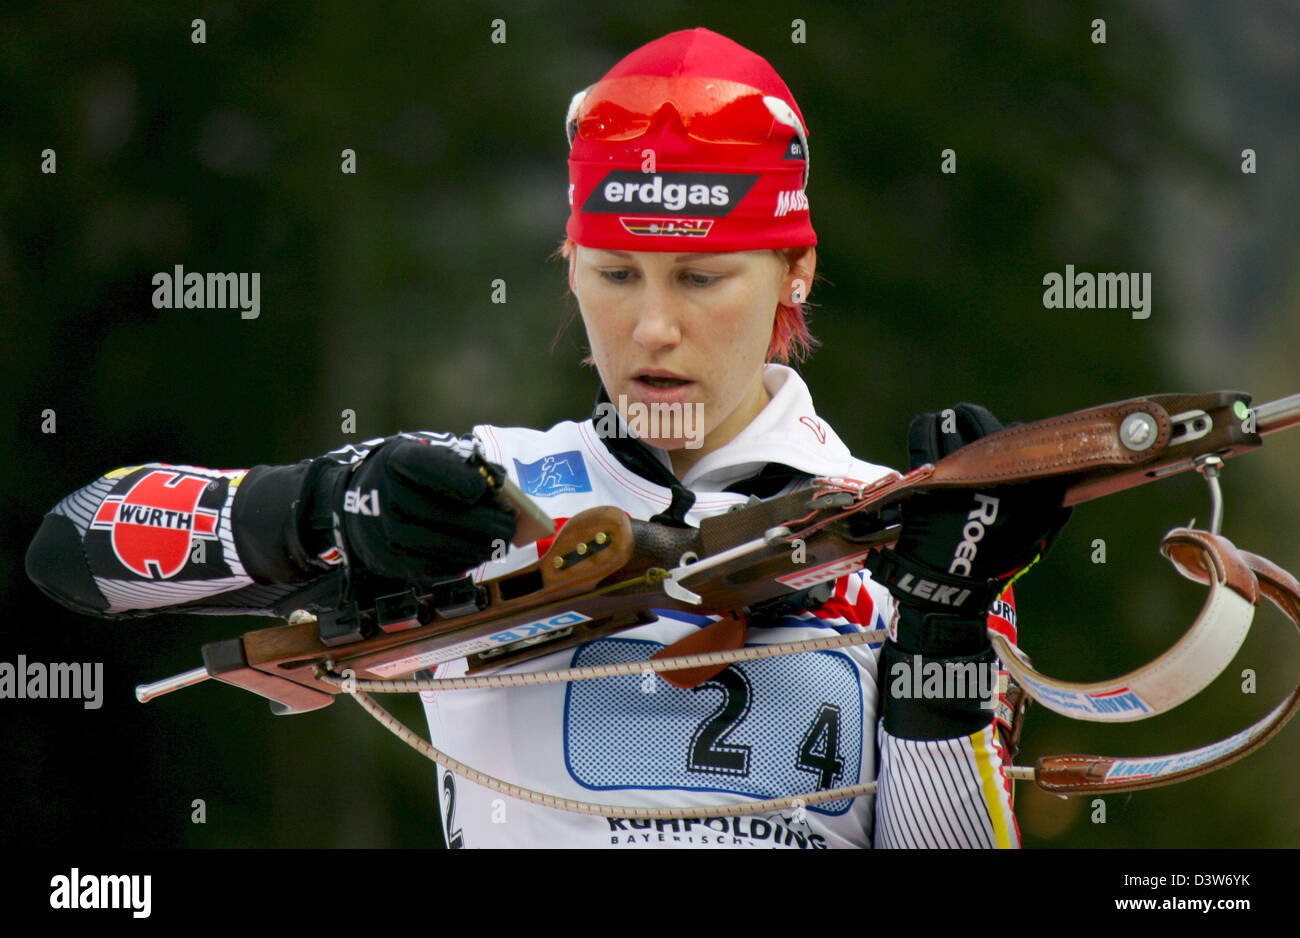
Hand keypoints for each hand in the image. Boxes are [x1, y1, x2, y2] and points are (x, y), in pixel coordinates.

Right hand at [306, 437, 516, 585]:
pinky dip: (462, 562)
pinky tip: (479, 554)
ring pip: (441, 546)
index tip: (483, 489)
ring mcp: (387, 533)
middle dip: (485, 522)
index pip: (429, 469)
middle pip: (442, 514)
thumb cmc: (407, 477)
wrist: (359, 504)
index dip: (460, 481)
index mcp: (397, 462)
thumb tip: (503, 487)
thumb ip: (463, 465)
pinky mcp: (391, 561)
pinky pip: (433, 567)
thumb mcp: (427, 455)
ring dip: (479, 546)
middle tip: (509, 525)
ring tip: (501, 542)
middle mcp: (387, 498)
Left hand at [871, 403, 1070, 654]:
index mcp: (1031, 489)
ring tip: (950, 419)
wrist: (950, 588)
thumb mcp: (1036, 537)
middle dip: (980, 419)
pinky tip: (927, 425)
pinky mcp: (929, 478)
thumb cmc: (994, 561)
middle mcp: (999, 478)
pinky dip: (924, 427)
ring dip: (952, 418)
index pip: (1028, 441)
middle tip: (970, 418)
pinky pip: (924, 438)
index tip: (1008, 441)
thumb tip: (1073, 475)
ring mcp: (961, 475)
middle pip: (991, 428)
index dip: (1017, 437)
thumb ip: (1056, 506)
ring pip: (956, 425)